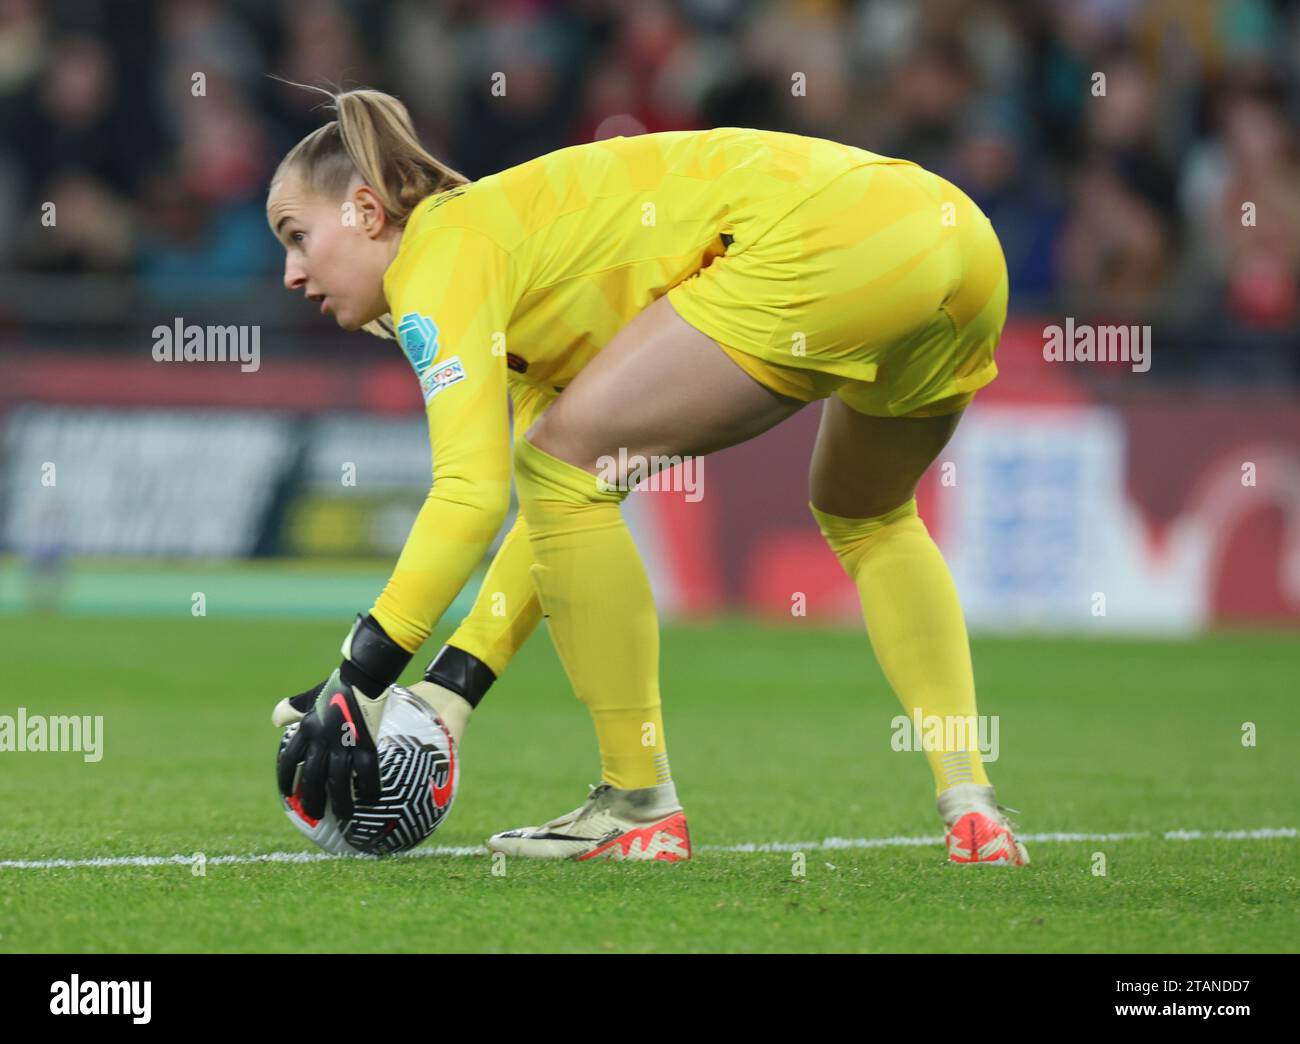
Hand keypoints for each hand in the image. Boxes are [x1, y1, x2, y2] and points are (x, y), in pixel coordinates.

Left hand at [275, 614, 411, 820]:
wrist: (363, 675)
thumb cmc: (337, 685)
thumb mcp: (309, 697)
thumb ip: (293, 708)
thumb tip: (276, 717)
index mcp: (307, 730)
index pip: (291, 760)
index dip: (288, 780)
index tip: (289, 795)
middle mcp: (322, 739)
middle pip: (313, 778)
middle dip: (312, 800)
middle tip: (315, 815)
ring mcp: (343, 742)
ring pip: (338, 781)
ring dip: (340, 802)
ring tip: (344, 817)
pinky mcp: (365, 742)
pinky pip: (366, 771)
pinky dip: (368, 787)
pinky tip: (370, 799)